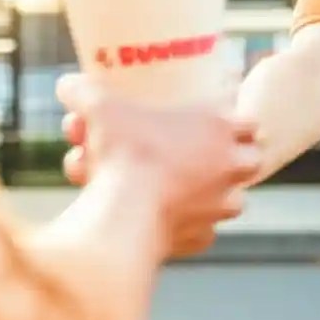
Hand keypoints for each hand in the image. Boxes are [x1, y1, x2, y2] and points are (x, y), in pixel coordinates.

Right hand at [57, 74, 260, 257]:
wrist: (126, 210)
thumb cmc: (122, 151)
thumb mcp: (100, 110)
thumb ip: (84, 92)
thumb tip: (66, 83)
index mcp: (217, 128)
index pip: (249, 122)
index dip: (238, 122)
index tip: (222, 123)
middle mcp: (228, 166)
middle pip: (253, 160)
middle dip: (236, 158)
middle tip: (213, 157)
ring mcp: (219, 205)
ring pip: (235, 200)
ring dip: (218, 195)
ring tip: (194, 191)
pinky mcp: (202, 236)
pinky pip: (206, 232)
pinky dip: (193, 228)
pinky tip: (174, 221)